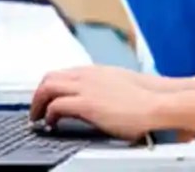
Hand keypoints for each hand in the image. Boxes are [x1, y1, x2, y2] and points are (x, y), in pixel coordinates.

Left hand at [30, 65, 169, 140]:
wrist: (158, 103)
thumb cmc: (145, 98)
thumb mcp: (120, 86)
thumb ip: (104, 88)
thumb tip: (99, 99)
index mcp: (94, 71)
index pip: (63, 73)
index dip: (51, 87)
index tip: (47, 98)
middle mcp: (86, 75)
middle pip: (50, 77)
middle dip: (39, 94)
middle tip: (36, 109)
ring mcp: (86, 88)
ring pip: (48, 87)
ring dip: (38, 103)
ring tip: (37, 117)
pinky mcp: (87, 104)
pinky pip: (57, 106)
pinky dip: (48, 114)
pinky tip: (50, 123)